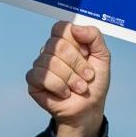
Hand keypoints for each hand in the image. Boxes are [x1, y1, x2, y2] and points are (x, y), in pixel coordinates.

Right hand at [27, 21, 110, 136]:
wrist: (89, 108)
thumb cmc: (95, 83)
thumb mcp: (102, 57)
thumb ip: (94, 37)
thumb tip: (75, 28)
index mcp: (65, 42)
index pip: (61, 28)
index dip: (76, 42)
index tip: (87, 54)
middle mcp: (50, 51)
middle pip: (58, 46)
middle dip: (78, 64)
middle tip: (87, 76)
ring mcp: (40, 65)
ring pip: (51, 62)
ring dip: (71, 78)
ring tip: (79, 87)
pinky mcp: (33, 80)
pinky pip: (42, 76)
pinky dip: (59, 86)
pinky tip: (65, 93)